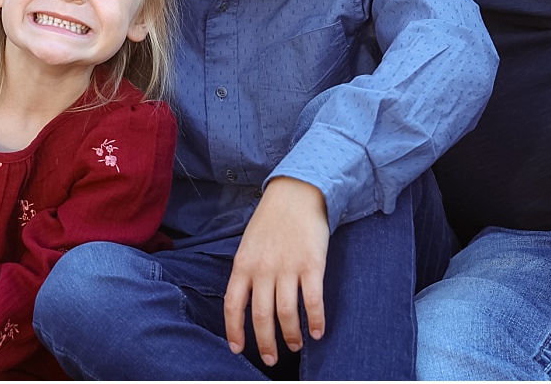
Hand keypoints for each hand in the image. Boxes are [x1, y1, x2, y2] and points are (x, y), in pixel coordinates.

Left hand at [224, 176, 329, 366]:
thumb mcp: (249, 243)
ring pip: (286, 314)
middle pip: (261, 317)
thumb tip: (247, 301)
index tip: (237, 348)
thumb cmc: (272, 219)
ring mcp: (288, 268)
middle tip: (271, 358)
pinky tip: (317, 332)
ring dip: (291, 336)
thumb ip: (247, 271)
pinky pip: (312, 302)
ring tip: (295, 345)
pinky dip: (315, 321)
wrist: (297, 193)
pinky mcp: (312, 266)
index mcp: (243, 264)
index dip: (234, 330)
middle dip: (266, 343)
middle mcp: (263, 269)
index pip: (233, 305)